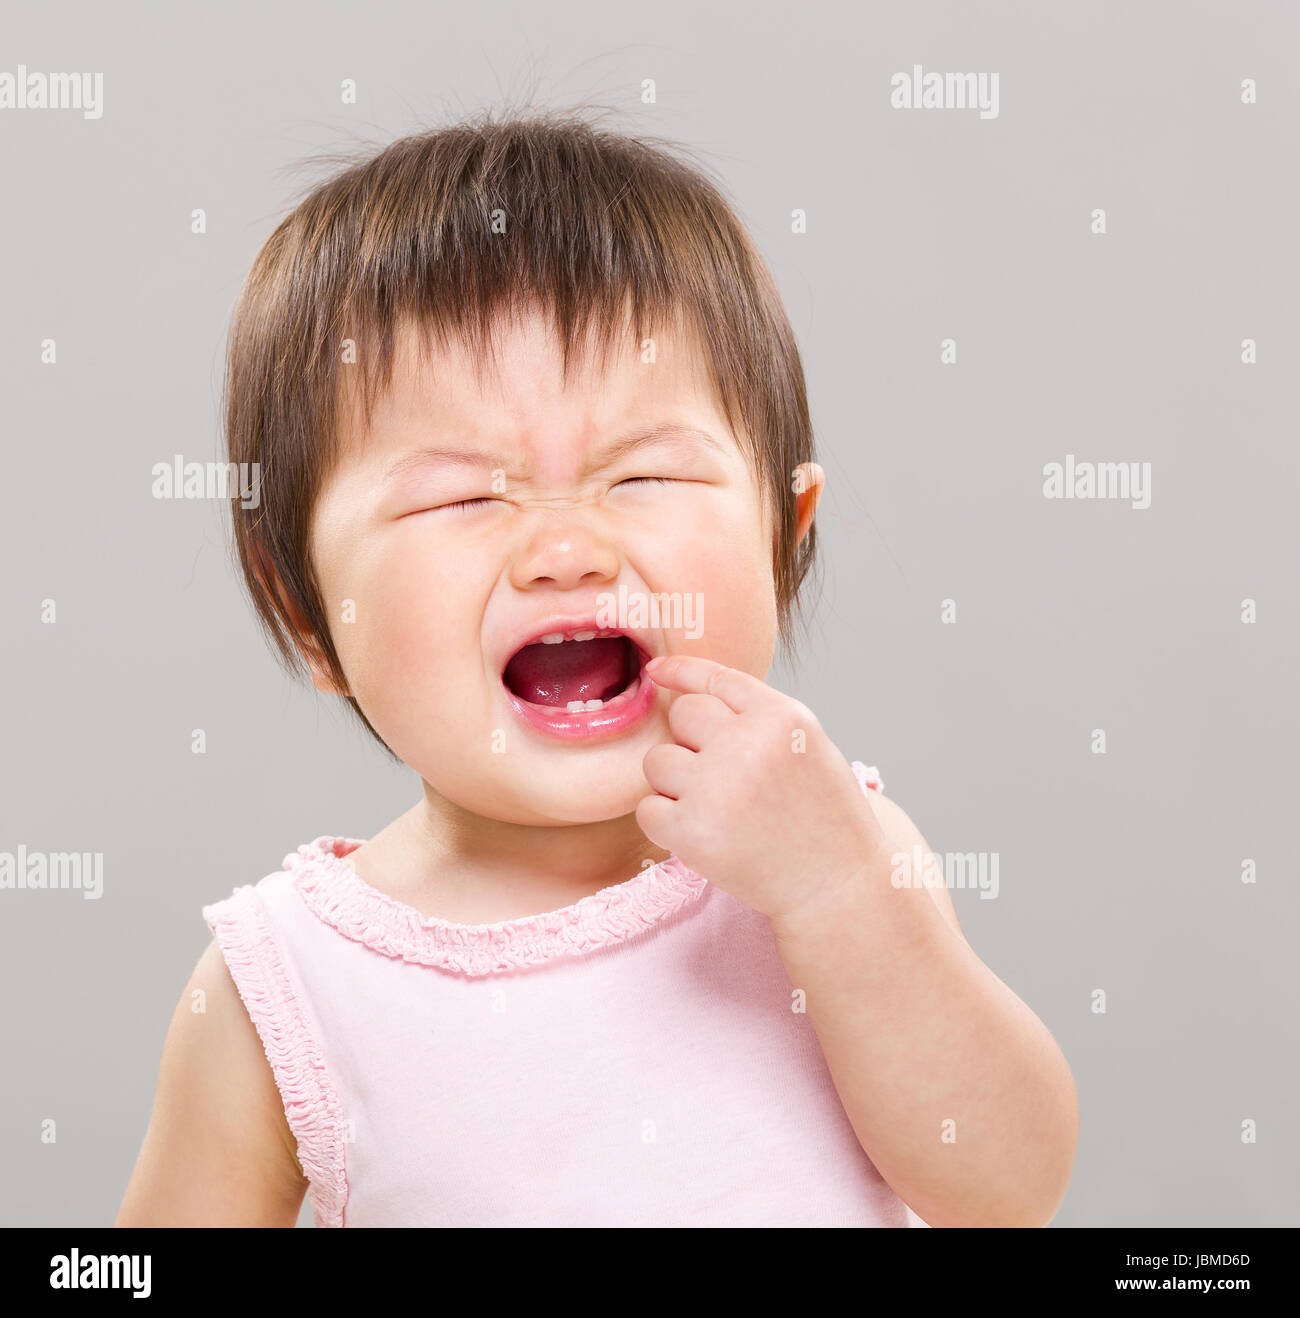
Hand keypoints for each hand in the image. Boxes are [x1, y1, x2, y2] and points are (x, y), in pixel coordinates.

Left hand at [637, 655, 885, 923]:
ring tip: (713, 807)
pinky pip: (647, 808)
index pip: (715, 678)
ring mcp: (716, 787)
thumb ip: (760, 717)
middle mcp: (747, 744)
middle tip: (719, 775)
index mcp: (781, 717)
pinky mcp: (692, 832)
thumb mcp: (810, 746)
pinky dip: (665, 821)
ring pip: (656, 760)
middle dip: (691, 740)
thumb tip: (692, 695)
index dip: (680, 671)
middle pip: (682, 714)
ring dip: (674, 781)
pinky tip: (699, 833)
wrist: (837, 886)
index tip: (657, 673)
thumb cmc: (825, 818)